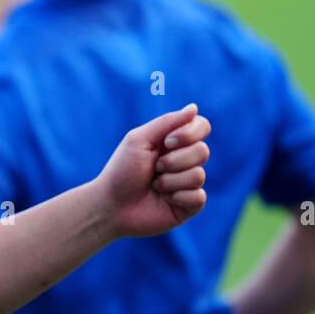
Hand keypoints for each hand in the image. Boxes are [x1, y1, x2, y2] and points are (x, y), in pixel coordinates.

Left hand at [96, 103, 211, 237]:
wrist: (111, 205)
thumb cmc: (122, 170)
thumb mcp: (140, 139)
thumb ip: (168, 122)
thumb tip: (194, 107)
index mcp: (174, 141)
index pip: (202, 127)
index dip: (189, 134)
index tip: (167, 142)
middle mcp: (185, 160)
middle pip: (203, 151)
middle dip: (174, 160)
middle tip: (154, 167)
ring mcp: (188, 183)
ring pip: (199, 175)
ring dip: (170, 180)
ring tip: (154, 185)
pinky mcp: (189, 205)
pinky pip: (198, 197)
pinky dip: (177, 196)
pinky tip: (163, 200)